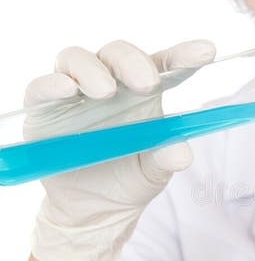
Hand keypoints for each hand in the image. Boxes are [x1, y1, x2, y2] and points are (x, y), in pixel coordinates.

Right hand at [26, 38, 214, 260]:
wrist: (94, 207)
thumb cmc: (130, 177)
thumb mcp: (154, 171)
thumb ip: (166, 157)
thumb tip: (181, 154)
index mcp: (144, 90)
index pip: (165, 64)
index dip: (184, 55)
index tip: (207, 52)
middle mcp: (110, 82)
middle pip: (118, 54)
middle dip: (133, 62)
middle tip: (147, 83)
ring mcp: (75, 92)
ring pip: (75, 59)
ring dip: (90, 70)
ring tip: (104, 90)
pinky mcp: (44, 109)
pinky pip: (41, 87)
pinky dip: (51, 84)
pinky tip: (66, 90)